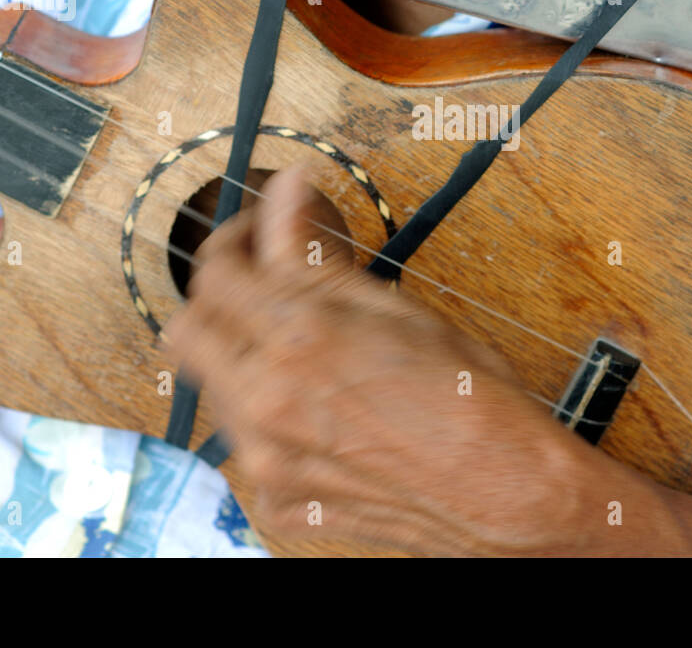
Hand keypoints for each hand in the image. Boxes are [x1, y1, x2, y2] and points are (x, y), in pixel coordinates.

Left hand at [163, 165, 606, 554]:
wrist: (504, 493)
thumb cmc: (471, 400)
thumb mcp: (397, 309)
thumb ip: (318, 253)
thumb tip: (288, 189)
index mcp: (298, 339)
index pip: (215, 272)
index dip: (232, 242)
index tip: (256, 237)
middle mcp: (267, 403)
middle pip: (187, 331)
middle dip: (219, 301)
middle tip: (261, 287)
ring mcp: (267, 461)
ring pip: (213, 389)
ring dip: (243, 359)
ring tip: (306, 354)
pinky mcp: (278, 502)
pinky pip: (246, 446)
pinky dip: (271, 420)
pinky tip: (322, 412)